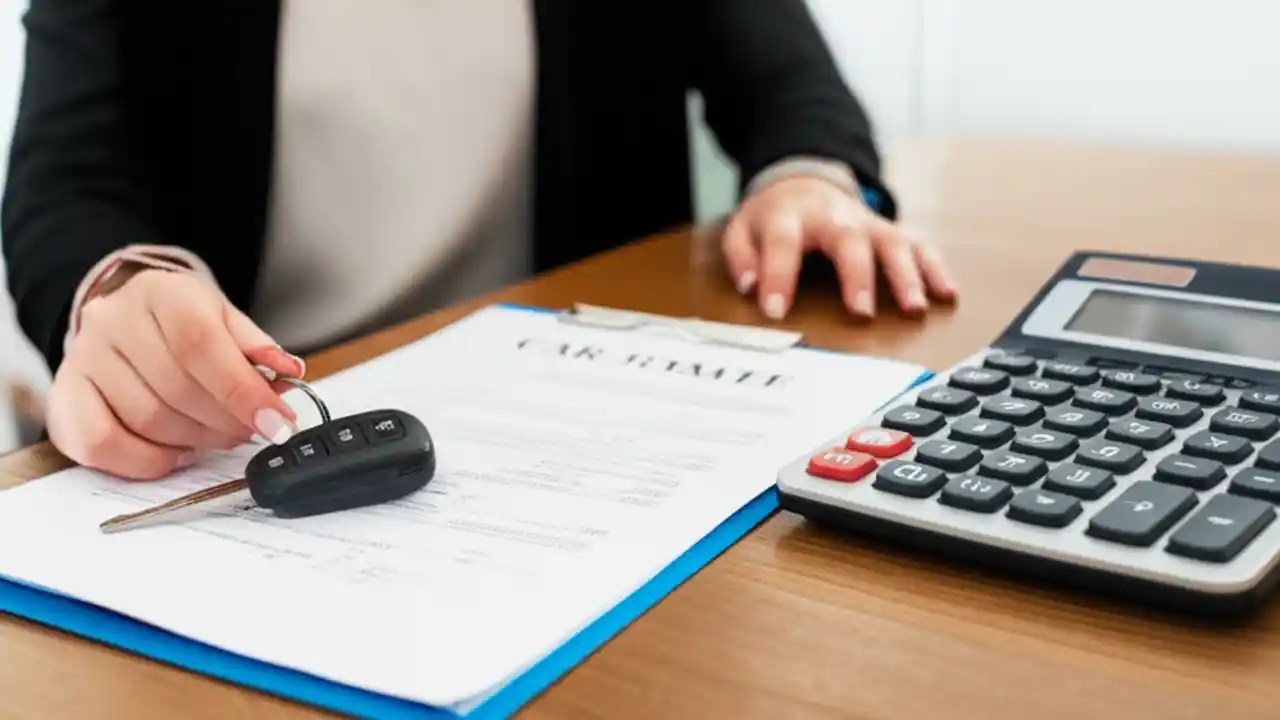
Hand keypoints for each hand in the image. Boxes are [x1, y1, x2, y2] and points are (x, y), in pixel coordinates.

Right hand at [47, 269, 302, 479]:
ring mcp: (82, 359)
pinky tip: (176, 451)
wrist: (126, 316)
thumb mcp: (225, 319)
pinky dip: (147, 460)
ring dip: (195, 441)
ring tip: (217, 433)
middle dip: (227, 422)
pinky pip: (100, 445)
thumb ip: (256, 347)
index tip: (277, 423)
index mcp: (160, 292)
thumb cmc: (182, 322)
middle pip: (176, 390)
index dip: (243, 392)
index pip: (201, 346)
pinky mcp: (63, 397)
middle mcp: (113, 321)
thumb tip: (288, 373)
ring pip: (147, 422)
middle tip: (251, 429)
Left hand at [721, 175, 956, 320]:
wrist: (804, 180)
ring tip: (916, 308)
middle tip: (862, 313)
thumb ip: (741, 257)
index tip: (775, 311)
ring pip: (892, 242)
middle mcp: (834, 217)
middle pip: (849, 240)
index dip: (778, 276)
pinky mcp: (889, 231)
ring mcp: (867, 223)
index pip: (783, 243)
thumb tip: (751, 288)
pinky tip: (947, 294)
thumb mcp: (742, 230)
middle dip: (857, 276)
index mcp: (790, 216)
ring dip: (907, 275)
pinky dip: (935, 268)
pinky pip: (918, 245)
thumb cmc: (774, 217)